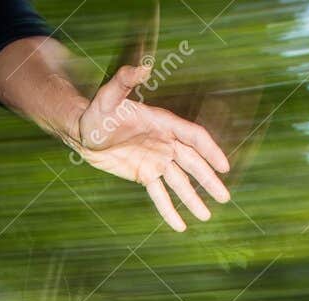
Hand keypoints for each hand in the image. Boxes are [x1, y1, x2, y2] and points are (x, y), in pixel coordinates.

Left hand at [74, 63, 230, 231]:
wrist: (83, 132)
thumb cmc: (96, 112)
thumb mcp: (108, 96)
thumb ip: (124, 81)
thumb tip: (142, 67)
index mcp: (164, 123)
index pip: (193, 137)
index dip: (210, 151)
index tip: (224, 166)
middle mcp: (165, 142)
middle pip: (193, 163)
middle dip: (209, 180)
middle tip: (225, 197)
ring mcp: (156, 160)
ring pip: (180, 182)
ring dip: (194, 198)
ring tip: (207, 216)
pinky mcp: (145, 175)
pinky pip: (160, 195)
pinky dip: (169, 210)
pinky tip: (180, 226)